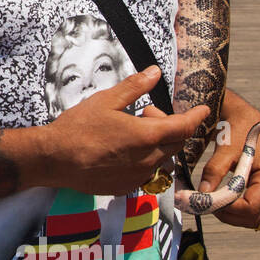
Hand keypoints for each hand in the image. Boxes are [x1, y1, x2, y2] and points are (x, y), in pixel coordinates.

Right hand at [41, 68, 210, 196]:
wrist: (55, 158)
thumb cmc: (78, 127)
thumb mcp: (106, 100)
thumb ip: (134, 87)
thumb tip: (155, 72)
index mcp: (147, 135)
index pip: (184, 126)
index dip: (197, 117)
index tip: (204, 110)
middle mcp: (148, 159)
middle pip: (176, 143)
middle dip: (170, 127)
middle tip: (145, 114)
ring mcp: (138, 176)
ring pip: (162, 159)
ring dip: (157, 144)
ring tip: (132, 133)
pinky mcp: (126, 187)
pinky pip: (146, 173)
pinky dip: (144, 160)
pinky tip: (122, 151)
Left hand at [196, 89, 259, 227]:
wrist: (245, 119)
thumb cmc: (237, 130)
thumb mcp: (226, 148)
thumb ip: (215, 170)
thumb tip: (203, 193)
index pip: (251, 207)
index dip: (228, 209)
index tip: (207, 202)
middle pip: (253, 217)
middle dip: (228, 214)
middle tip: (204, 204)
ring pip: (251, 218)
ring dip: (230, 214)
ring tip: (209, 200)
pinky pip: (250, 210)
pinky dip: (233, 210)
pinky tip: (217, 198)